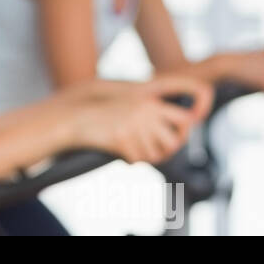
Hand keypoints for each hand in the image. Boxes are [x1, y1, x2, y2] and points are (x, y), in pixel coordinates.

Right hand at [60, 76, 212, 163]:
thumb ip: (153, 119)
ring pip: (155, 155)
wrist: (78, 118)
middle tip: (154, 154)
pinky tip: (121, 154)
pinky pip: (137, 160)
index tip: (174, 141)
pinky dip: (131, 161)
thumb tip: (175, 141)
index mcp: (151, 103)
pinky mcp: (122, 138)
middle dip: (167, 152)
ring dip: (146, 158)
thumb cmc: (106, 117)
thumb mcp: (133, 109)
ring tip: (134, 153)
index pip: (185, 120)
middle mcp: (146, 112)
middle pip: (174, 142)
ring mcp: (134, 125)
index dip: (184, 134)